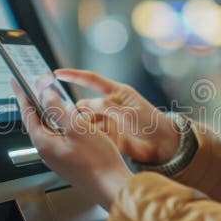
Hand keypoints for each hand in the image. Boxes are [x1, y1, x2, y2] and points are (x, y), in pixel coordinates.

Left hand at [12, 79, 131, 209]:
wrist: (112, 187)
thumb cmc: (98, 161)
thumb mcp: (76, 128)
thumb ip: (57, 109)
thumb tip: (44, 94)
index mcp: (44, 143)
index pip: (27, 113)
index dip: (22, 94)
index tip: (16, 82)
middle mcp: (47, 152)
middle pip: (36, 121)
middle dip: (34, 102)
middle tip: (31, 86)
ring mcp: (57, 158)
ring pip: (48, 129)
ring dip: (49, 112)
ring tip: (50, 98)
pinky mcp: (68, 161)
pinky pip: (58, 137)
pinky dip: (59, 123)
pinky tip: (69, 119)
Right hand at [55, 69, 179, 163]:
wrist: (163, 146)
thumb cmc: (151, 123)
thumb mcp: (127, 111)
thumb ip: (105, 106)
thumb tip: (83, 106)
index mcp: (116, 93)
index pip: (90, 80)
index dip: (73, 75)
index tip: (57, 74)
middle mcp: (109, 105)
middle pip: (84, 105)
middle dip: (77, 112)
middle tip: (72, 121)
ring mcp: (108, 120)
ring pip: (85, 120)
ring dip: (81, 126)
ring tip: (82, 133)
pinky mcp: (108, 135)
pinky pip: (92, 134)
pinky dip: (87, 136)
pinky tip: (87, 141)